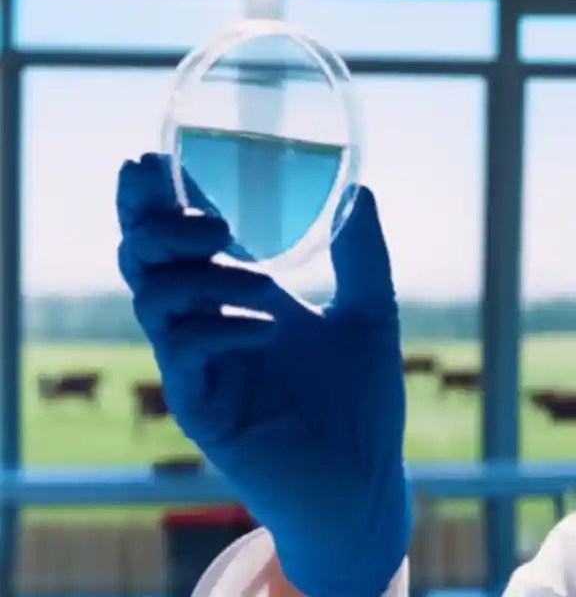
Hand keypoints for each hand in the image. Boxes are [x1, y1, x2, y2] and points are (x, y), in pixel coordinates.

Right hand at [116, 153, 410, 595]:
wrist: (364, 477)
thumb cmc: (361, 400)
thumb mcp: (372, 312)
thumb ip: (363, 254)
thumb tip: (361, 190)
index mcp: (240, 294)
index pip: (182, 234)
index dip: (161, 197)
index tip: (154, 158)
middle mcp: (209, 321)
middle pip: (144, 257)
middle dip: (156, 225)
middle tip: (203, 216)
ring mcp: (198, 364)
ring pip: (154, 298)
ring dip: (199, 276)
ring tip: (260, 281)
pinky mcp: (200, 406)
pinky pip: (182, 353)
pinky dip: (217, 328)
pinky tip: (265, 328)